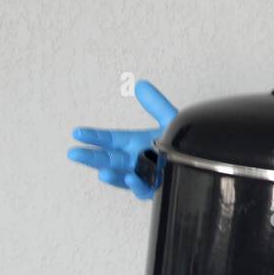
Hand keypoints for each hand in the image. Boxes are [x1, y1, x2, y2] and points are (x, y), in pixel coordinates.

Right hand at [67, 80, 178, 199]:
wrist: (199, 160)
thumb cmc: (180, 143)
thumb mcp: (169, 120)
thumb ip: (155, 104)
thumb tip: (141, 85)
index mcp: (134, 144)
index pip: (109, 140)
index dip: (94, 136)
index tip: (78, 132)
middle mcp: (135, 161)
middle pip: (109, 159)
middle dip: (92, 157)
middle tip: (74, 153)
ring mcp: (143, 176)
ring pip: (122, 178)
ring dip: (112, 176)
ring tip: (102, 172)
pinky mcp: (156, 189)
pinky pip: (144, 190)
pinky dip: (136, 184)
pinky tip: (130, 177)